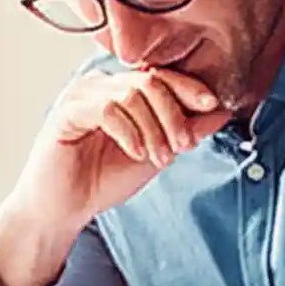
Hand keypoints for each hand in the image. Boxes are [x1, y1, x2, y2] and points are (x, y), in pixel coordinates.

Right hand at [11, 68, 229, 228]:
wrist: (64, 210)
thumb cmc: (100, 182)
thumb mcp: (155, 155)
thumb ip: (184, 133)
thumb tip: (221, 112)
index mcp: (119, 90)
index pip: (160, 75)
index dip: (188, 87)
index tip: (211, 104)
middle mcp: (99, 85)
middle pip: (150, 81)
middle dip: (173, 115)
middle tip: (181, 147)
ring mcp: (80, 95)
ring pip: (131, 93)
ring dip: (153, 128)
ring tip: (156, 157)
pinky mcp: (65, 112)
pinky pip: (106, 108)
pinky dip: (128, 131)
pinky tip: (135, 152)